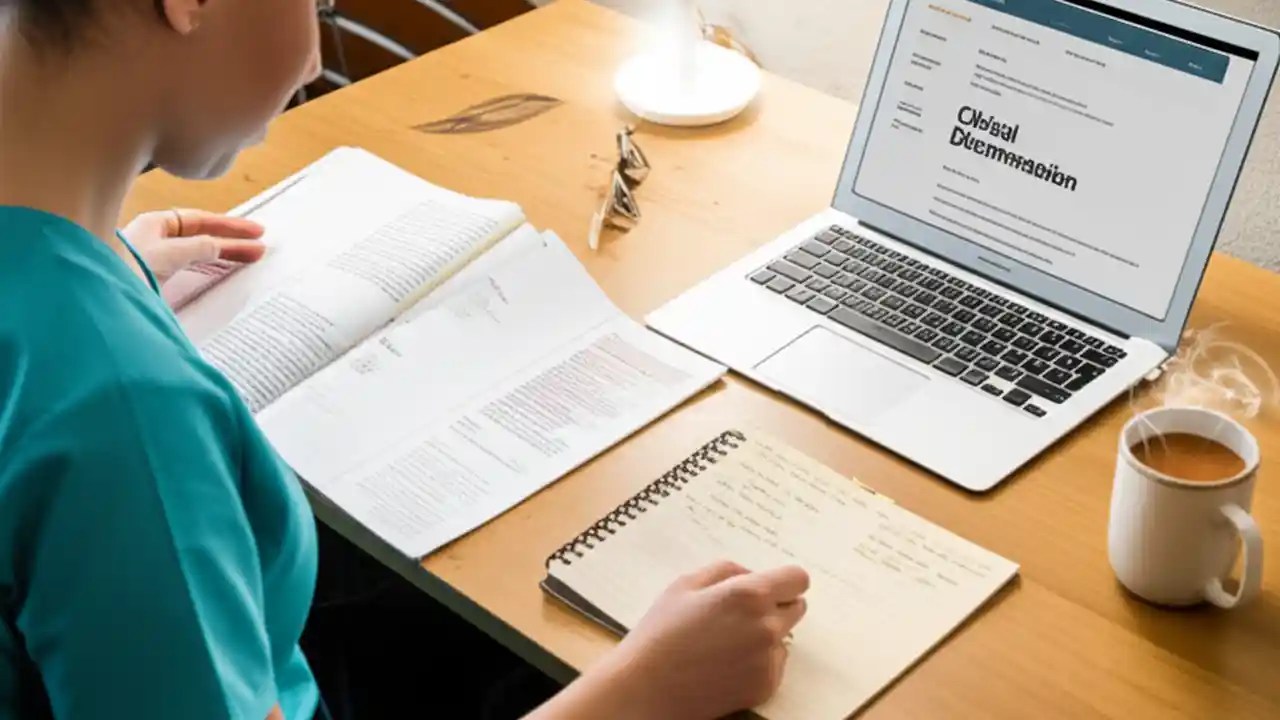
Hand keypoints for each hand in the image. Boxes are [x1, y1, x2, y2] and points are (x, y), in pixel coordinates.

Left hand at [122, 209, 266, 283]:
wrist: (97, 300)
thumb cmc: (123, 269)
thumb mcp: (168, 254)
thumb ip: (197, 248)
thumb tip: (217, 246)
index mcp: (154, 224)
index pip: (200, 220)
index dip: (230, 226)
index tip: (256, 232)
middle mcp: (154, 238)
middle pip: (201, 235)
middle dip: (231, 241)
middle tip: (259, 246)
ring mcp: (153, 260)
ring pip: (197, 252)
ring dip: (223, 255)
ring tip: (249, 259)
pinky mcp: (154, 281)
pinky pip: (189, 268)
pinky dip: (209, 268)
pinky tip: (220, 272)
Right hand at [608, 562, 809, 719]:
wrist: (647, 688)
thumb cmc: (661, 631)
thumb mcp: (685, 584)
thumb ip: (727, 570)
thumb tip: (753, 575)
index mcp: (749, 595)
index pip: (798, 579)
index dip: (784, 581)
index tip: (770, 587)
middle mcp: (767, 626)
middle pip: (797, 607)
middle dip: (776, 606)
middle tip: (742, 614)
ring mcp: (768, 660)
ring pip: (784, 637)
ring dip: (767, 635)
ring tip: (727, 642)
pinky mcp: (765, 686)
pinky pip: (775, 664)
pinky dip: (758, 661)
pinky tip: (726, 664)